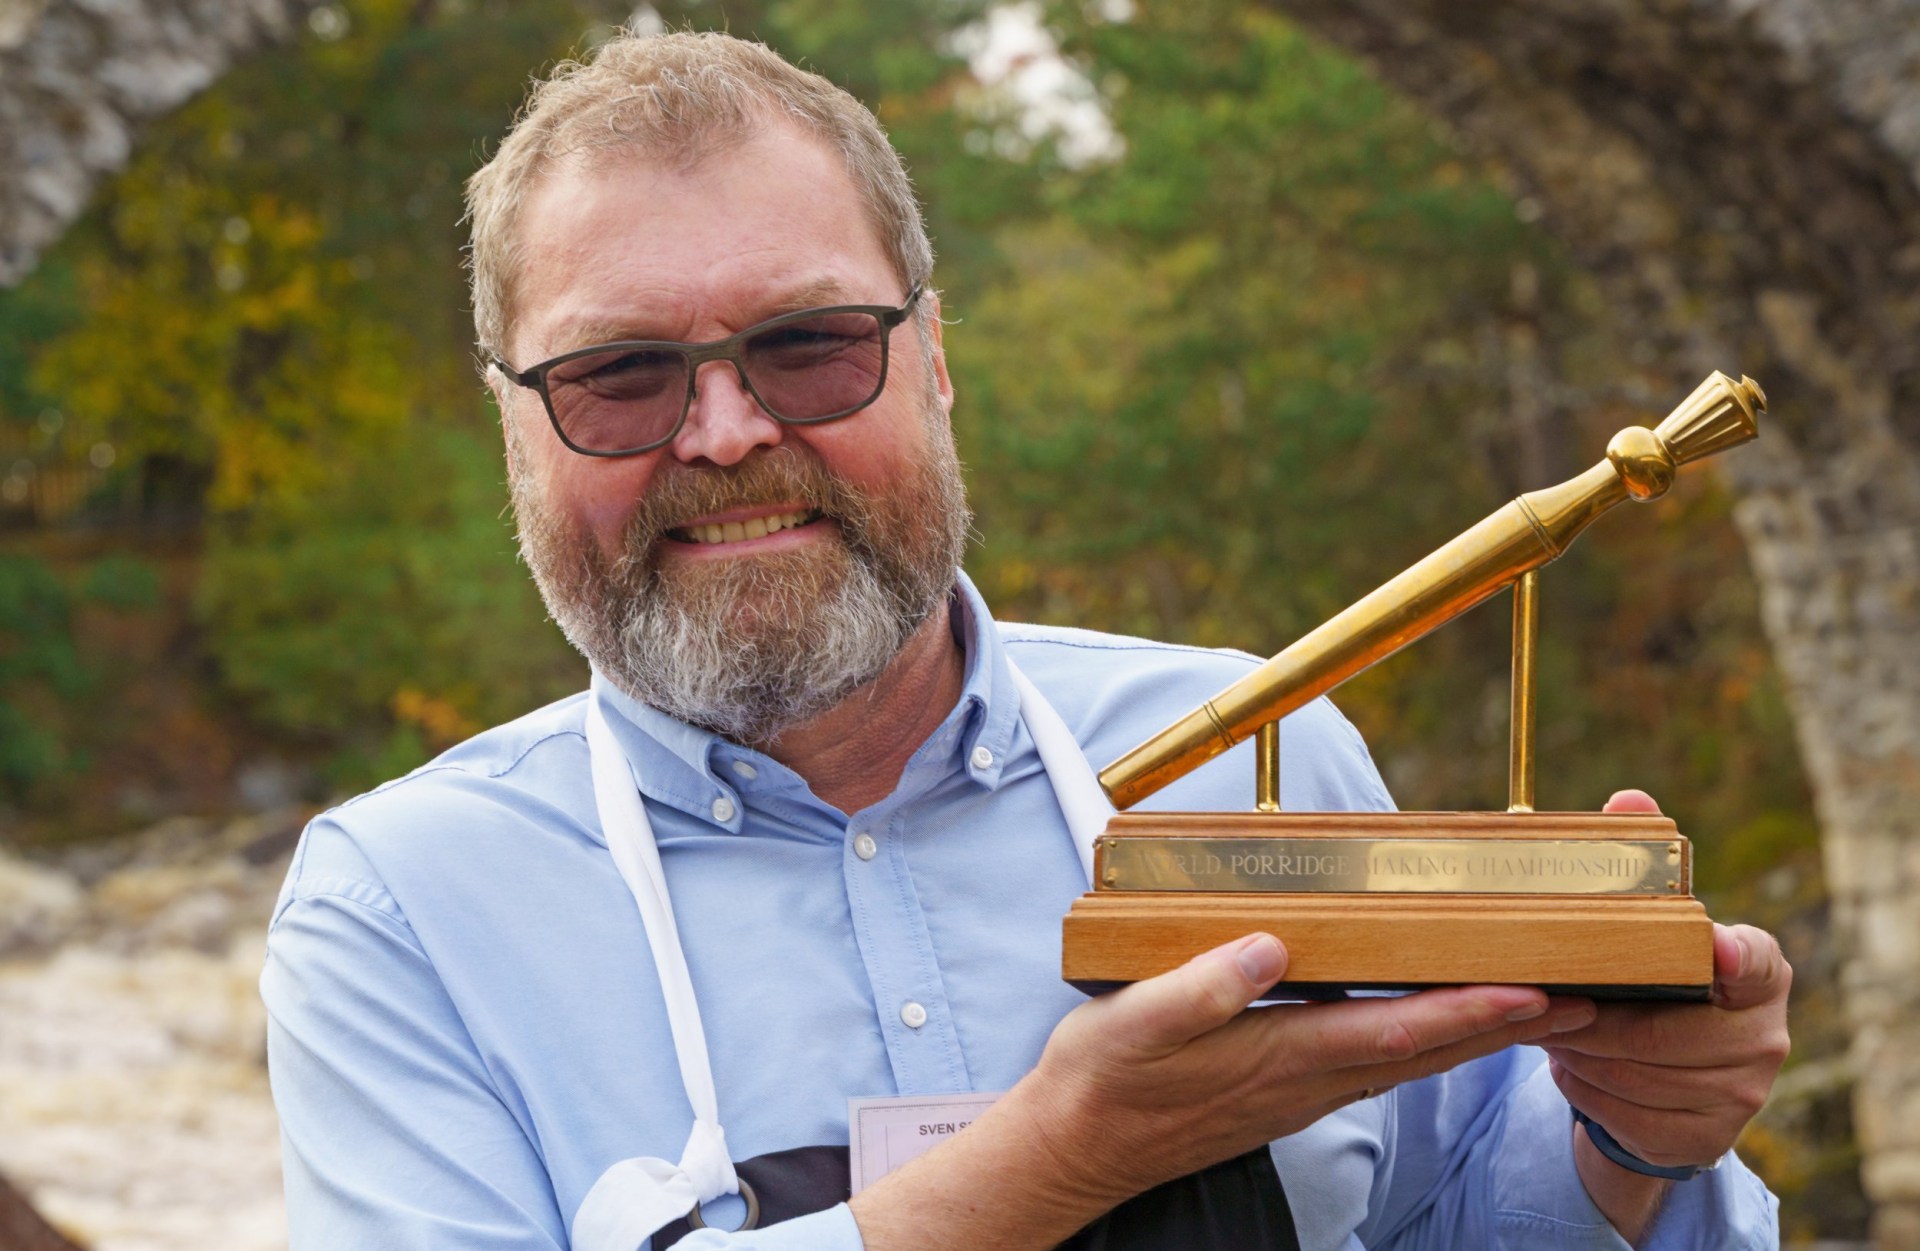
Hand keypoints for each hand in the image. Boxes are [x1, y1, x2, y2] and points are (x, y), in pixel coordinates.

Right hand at [1009, 933, 1596, 1210]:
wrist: (1076, 1149)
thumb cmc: (1102, 1080)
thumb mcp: (1131, 1024)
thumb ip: (1200, 989)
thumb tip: (1268, 949)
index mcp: (1278, 1056)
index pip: (1394, 1031)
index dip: (1469, 1009)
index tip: (1536, 987)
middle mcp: (1308, 1080)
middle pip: (1431, 1050)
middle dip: (1511, 1021)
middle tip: (1590, 991)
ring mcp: (1305, 1090)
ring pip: (1418, 1059)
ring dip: (1486, 1033)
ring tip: (1550, 1001)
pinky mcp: (1292, 1089)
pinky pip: (1386, 1062)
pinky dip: (1438, 1040)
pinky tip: (1454, 1023)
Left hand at [1545, 790, 1791, 1174]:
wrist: (1660, 1083)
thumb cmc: (1649, 983)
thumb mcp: (1646, 929)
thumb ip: (1638, 865)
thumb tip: (1629, 800)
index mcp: (1758, 970)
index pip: (1757, 962)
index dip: (1735, 955)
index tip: (1715, 946)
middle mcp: (1765, 1035)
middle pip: (1662, 1032)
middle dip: (1591, 1018)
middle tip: (1542, 999)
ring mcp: (1742, 1093)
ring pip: (1633, 1073)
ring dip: (1576, 1051)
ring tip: (1549, 1027)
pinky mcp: (1705, 1139)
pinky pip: (1621, 1111)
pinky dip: (1581, 1088)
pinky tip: (1570, 1066)